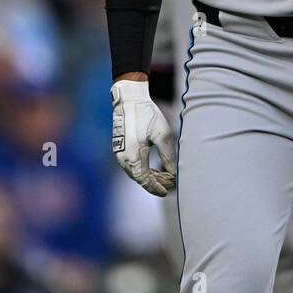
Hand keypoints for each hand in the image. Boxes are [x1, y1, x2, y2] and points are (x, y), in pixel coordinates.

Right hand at [111, 79, 176, 195]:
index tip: (166, 192)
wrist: (129, 100)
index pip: (145, 180)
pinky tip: (153, 169)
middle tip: (170, 183)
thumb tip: (172, 173)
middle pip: (140, 178)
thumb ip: (168, 156)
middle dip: (155, 183)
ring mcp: (120, 153)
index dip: (156, 188)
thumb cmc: (147, 115)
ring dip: (149, 176)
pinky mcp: (120, 148)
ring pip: (135, 172)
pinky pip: (131, 165)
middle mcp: (123, 158)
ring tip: (165, 176)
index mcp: (133, 156)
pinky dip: (142, 169)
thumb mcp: (163, 135)